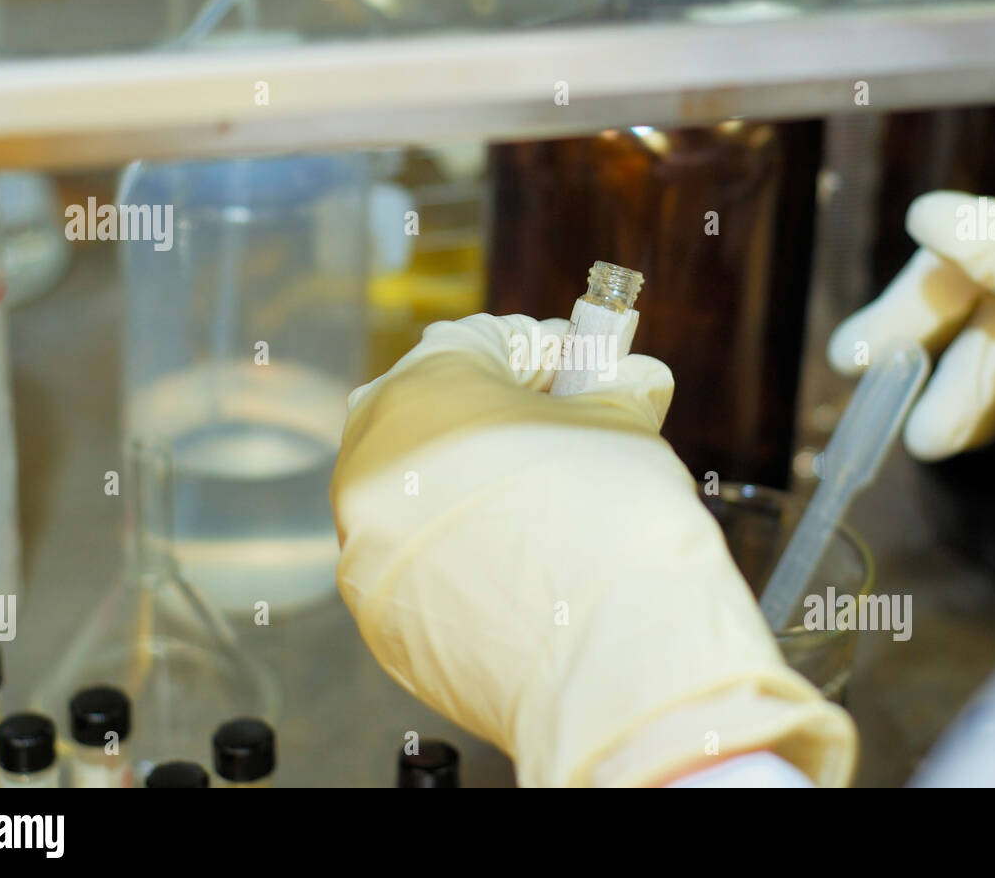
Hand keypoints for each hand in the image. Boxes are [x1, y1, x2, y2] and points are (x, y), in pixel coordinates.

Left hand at [331, 313, 854, 786]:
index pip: (489, 341)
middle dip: (507, 420)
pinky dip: (466, 555)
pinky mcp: (374, 613)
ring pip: (424, 492)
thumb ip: (617, 386)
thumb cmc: (605, 515)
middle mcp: (368, 456)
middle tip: (574, 439)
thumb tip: (633, 379)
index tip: (590, 372)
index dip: (552, 354)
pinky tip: (524, 569)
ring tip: (552, 514)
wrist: (604, 654)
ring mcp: (361, 540)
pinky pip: (423, 561)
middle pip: (442, 415)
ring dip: (480, 490)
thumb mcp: (623, 421)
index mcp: (421, 385)